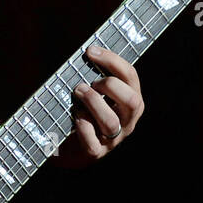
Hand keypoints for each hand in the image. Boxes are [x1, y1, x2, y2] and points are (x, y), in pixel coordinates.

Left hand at [69, 44, 144, 164]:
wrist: (69, 147)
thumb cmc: (83, 112)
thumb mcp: (94, 92)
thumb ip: (94, 75)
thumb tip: (87, 51)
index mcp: (129, 102)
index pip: (131, 77)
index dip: (112, 61)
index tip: (91, 50)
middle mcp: (126, 121)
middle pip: (133, 102)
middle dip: (111, 86)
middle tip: (91, 82)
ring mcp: (112, 139)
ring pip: (111, 122)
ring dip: (93, 103)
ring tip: (78, 92)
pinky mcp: (95, 152)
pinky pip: (92, 143)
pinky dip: (83, 127)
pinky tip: (75, 116)